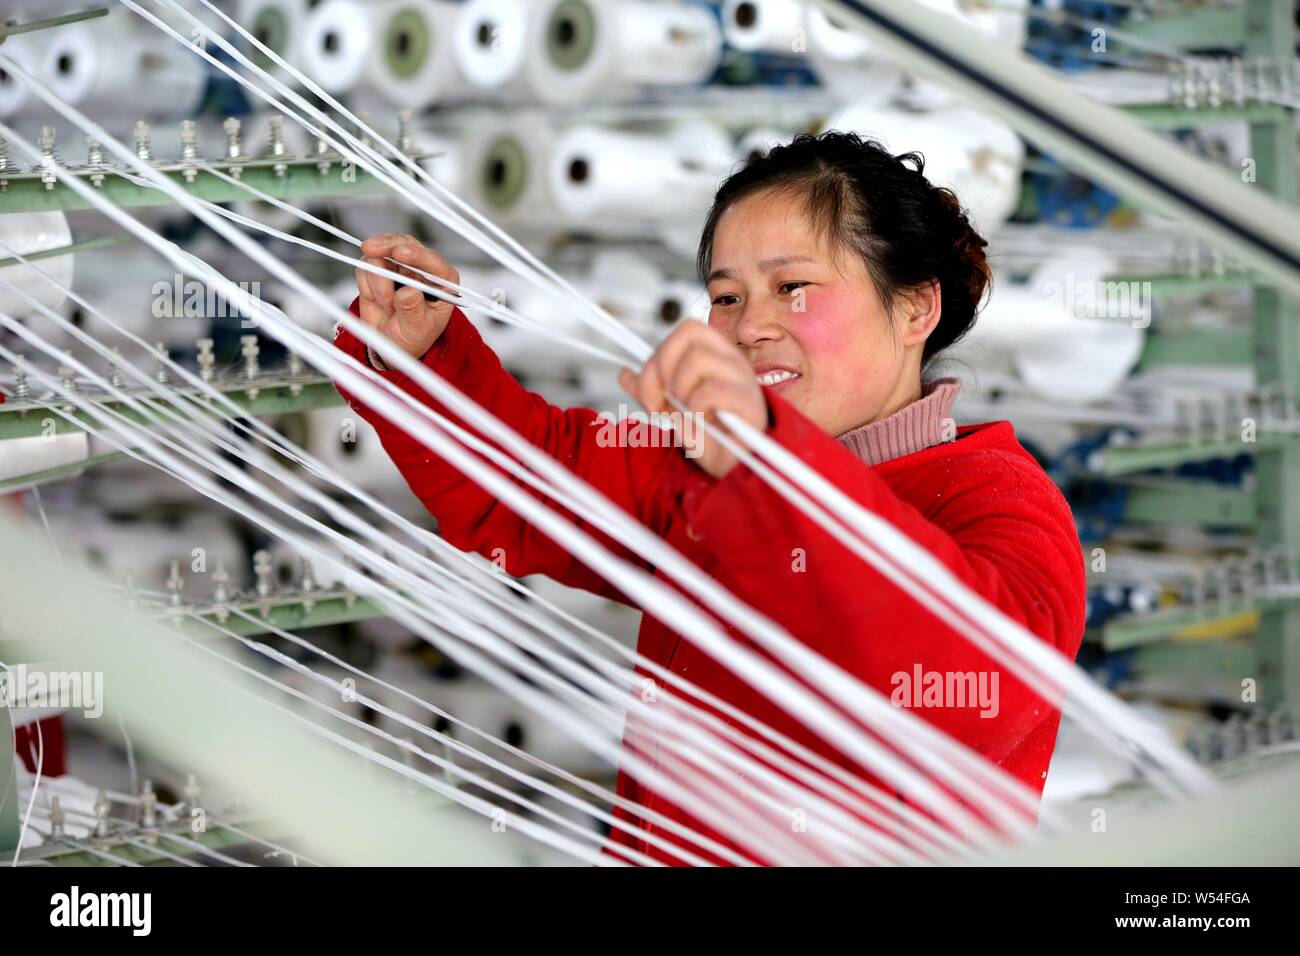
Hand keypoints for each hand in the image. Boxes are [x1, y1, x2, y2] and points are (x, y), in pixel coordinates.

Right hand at [355, 234, 460, 363]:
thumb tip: (409, 292)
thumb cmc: (413, 336)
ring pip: (381, 255)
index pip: (431, 261)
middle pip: (404, 244)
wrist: (393, 344)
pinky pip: (366, 266)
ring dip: (377, 279)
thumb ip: (413, 310)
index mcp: (442, 281)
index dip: (415, 254)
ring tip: (385, 304)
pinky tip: (376, 298)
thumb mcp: (417, 329)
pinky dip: (366, 283)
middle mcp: (421, 270)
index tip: (400, 253)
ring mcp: (399, 267)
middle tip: (371, 250)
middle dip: (386, 246)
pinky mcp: (379, 270)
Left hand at [618, 322, 768, 479]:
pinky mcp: (750, 402)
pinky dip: (696, 409)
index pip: (686, 330)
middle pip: (689, 332)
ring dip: (681, 391)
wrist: (733, 468)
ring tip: (688, 413)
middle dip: (664, 369)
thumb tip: (625, 375)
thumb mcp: (672, 411)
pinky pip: (711, 391)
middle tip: (664, 401)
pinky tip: (703, 422)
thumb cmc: (710, 437)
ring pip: (698, 359)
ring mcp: (742, 378)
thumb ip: (650, 392)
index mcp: (716, 356)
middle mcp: (730, 360)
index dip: (660, 355)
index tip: (651, 390)